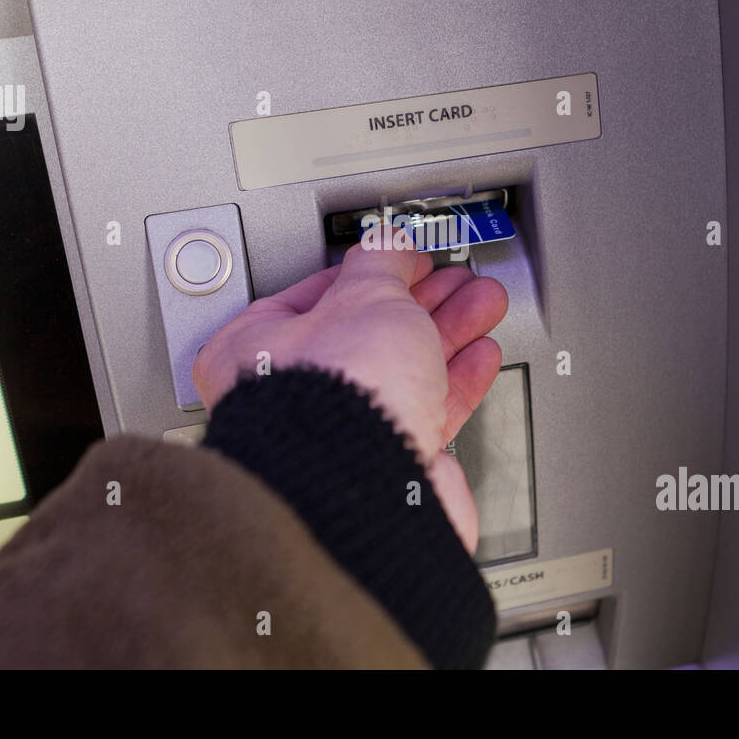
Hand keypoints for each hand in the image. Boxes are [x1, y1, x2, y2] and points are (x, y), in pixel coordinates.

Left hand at [193, 226, 508, 552]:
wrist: (367, 490)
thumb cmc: (336, 400)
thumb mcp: (366, 298)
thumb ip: (381, 265)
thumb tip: (389, 247)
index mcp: (255, 350)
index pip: (315, 295)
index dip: (369, 270)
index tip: (406, 259)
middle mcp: (291, 399)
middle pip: (366, 334)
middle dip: (421, 301)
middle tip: (456, 280)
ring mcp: (340, 436)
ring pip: (400, 373)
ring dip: (448, 333)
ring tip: (483, 303)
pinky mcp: (386, 467)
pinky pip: (424, 415)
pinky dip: (456, 382)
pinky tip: (480, 356)